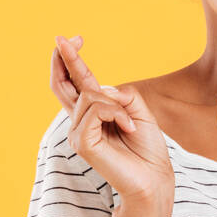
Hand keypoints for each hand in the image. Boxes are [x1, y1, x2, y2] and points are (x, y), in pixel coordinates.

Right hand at [51, 34, 174, 206]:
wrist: (154, 178)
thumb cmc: (147, 150)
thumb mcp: (139, 111)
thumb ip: (121, 95)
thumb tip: (103, 89)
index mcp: (94, 114)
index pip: (75, 83)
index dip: (71, 59)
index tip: (75, 38)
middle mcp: (81, 122)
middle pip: (62, 84)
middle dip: (65, 59)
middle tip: (66, 38)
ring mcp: (78, 133)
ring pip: (90, 96)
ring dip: (116, 105)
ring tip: (130, 125)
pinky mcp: (82, 143)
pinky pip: (96, 111)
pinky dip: (116, 114)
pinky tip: (127, 128)